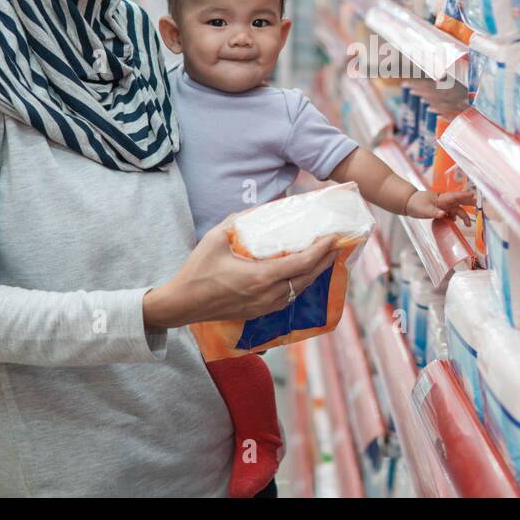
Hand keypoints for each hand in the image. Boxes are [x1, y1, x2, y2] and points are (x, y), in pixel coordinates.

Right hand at [143, 217, 338, 328]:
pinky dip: (302, 283)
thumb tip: (262, 207)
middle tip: (337, 243)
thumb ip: (239, 220)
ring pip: (300, 289)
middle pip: (307, 278)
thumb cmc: (197, 271)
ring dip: (315, 272)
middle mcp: (267, 294)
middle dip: (325, 260)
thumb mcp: (216, 238)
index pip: (301, 263)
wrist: (182, 304)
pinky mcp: (260, 312)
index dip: (321, 250)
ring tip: (325, 256)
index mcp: (260, 277)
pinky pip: (289, 297)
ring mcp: (264, 306)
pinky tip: (303, 273)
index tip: (333, 237)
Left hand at [404, 188, 474, 224]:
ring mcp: (442, 205)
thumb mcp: (424, 210)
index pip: (454, 196)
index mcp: (441, 199)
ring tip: (468, 224)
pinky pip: (449, 213)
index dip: (464, 196)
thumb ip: (434, 212)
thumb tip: (444, 214)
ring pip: (455, 209)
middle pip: (458, 201)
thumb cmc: (416, 204)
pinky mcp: (439, 209)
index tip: (473, 195)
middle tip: (477, 204)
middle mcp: (443, 201)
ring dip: (462, 215)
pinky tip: (456, 221)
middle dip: (468, 203)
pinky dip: (454, 217)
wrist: (408, 204)